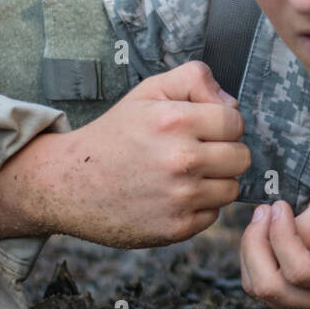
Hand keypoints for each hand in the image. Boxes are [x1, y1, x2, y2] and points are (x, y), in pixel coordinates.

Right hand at [41, 60, 249, 246]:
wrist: (68, 183)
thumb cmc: (114, 135)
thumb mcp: (147, 92)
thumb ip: (193, 80)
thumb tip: (232, 102)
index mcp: (175, 121)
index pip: (235, 122)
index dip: (223, 124)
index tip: (205, 129)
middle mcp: (181, 160)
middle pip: (241, 157)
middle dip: (225, 153)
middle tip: (198, 152)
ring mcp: (180, 198)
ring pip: (231, 189)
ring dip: (215, 181)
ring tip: (185, 175)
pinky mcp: (176, 228)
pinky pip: (212, 215)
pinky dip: (199, 207)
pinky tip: (173, 196)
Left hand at [239, 183, 309, 308]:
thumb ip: (309, 224)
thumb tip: (272, 235)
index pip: (299, 271)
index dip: (278, 236)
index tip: (279, 205)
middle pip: (271, 287)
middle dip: (255, 244)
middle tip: (264, 211)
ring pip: (260, 289)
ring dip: (252, 252)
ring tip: (267, 220)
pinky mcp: (298, 308)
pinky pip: (261, 290)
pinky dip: (255, 262)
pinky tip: (269, 239)